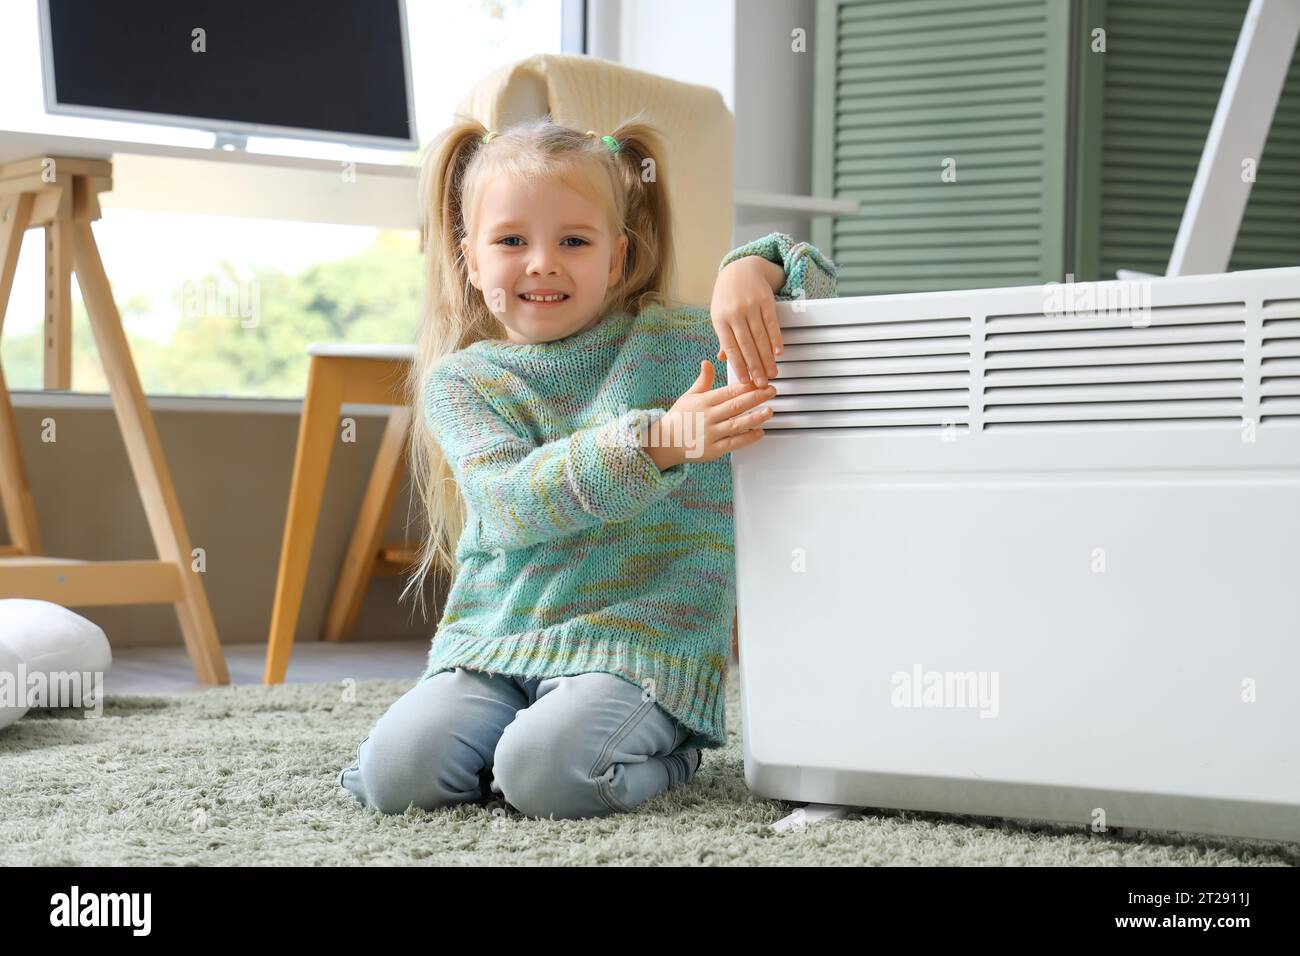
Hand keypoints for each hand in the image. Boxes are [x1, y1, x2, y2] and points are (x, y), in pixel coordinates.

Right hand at [644, 360, 776, 469]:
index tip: (760, 381)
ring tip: (769, 412)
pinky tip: (759, 432)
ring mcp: (711, 434)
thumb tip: (708, 362)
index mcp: (703, 402)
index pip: (728, 391)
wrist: (665, 442)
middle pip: (735, 405)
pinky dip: (747, 438)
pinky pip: (733, 443)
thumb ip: (702, 381)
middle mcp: (708, 417)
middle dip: (756, 397)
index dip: (746, 386)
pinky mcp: (713, 450)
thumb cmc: (678, 418)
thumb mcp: (688, 396)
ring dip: (755, 417)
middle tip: (771, 391)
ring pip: (737, 424)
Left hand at [710, 256, 784, 386]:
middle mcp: (735, 313)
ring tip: (772, 372)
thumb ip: (723, 337)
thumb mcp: (719, 315)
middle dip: (756, 367)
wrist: (740, 268)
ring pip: (761, 337)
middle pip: (747, 345)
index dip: (739, 366)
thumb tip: (722, 359)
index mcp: (720, 320)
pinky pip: (772, 324)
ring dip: (767, 358)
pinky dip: (776, 340)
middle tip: (762, 383)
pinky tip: (779, 353)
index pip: (731, 348)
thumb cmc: (727, 296)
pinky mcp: (765, 301)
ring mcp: (750, 306)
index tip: (745, 381)